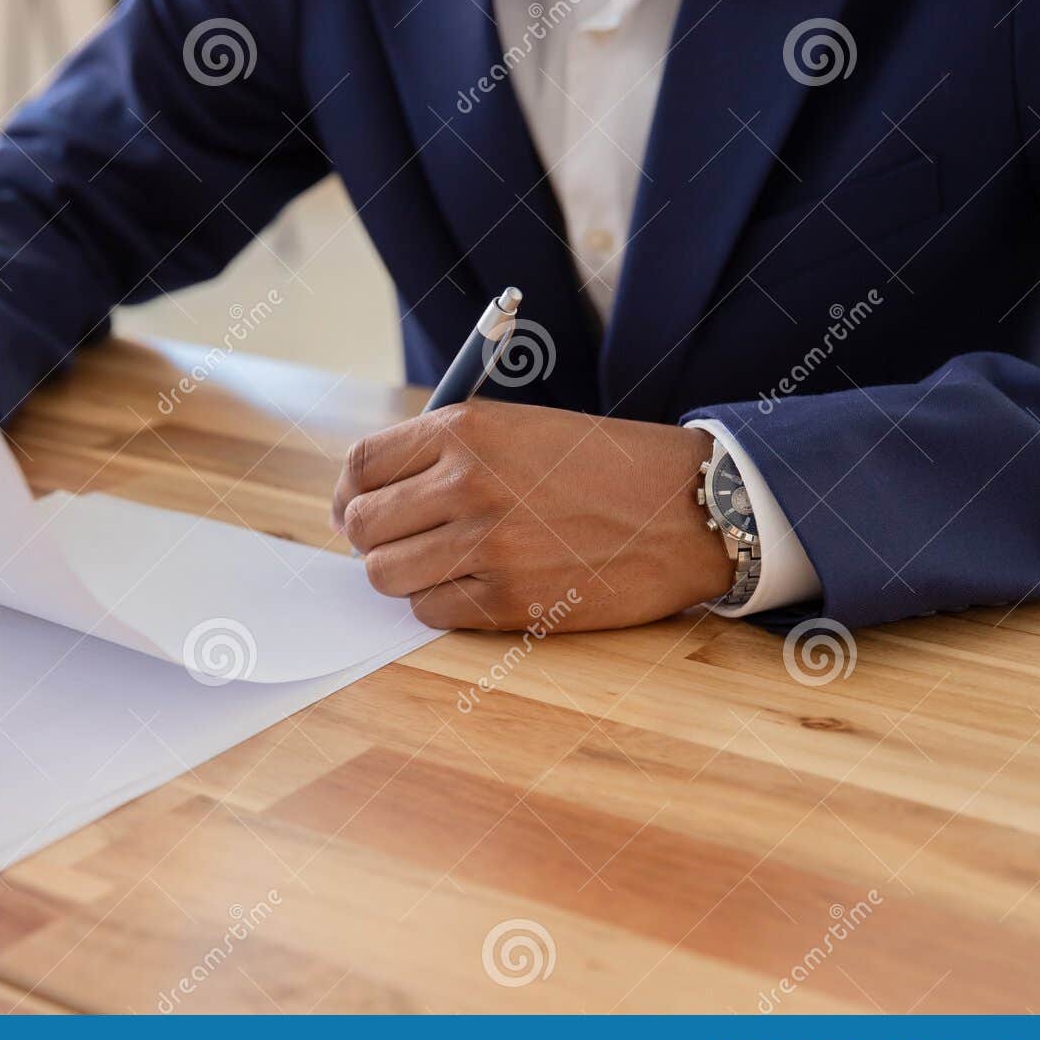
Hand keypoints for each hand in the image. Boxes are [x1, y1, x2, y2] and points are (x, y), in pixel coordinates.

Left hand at [332, 402, 734, 629]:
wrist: (687, 508)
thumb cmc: (601, 466)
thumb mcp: (519, 427)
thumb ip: (445, 451)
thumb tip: (370, 495)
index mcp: (465, 430)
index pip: (362, 466)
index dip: (351, 493)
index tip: (358, 509)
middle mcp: (468, 483)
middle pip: (364, 525)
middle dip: (370, 538)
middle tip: (398, 543)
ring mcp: (487, 545)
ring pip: (387, 574)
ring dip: (403, 575)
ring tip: (438, 565)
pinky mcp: (510, 601)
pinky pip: (431, 612)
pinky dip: (440, 604)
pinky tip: (474, 587)